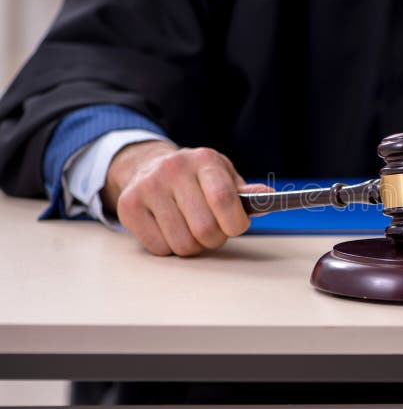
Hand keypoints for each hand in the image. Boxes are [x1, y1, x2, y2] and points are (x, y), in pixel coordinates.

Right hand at [101, 141, 271, 255]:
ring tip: (192, 230)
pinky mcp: (128, 206)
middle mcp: (173, 169)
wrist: (148, 166)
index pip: (224, 199)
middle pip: (205, 228)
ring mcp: (148, 187)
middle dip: (215, 238)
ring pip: (182, 243)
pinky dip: (170, 248)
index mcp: (204, 160)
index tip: (236, 227)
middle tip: (213, 230)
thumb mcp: (223, 176)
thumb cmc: (195, 178)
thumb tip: (268, 197)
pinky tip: (170, 230)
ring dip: (193, 246)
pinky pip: (159, 248)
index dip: (235, 223)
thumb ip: (245, 192)